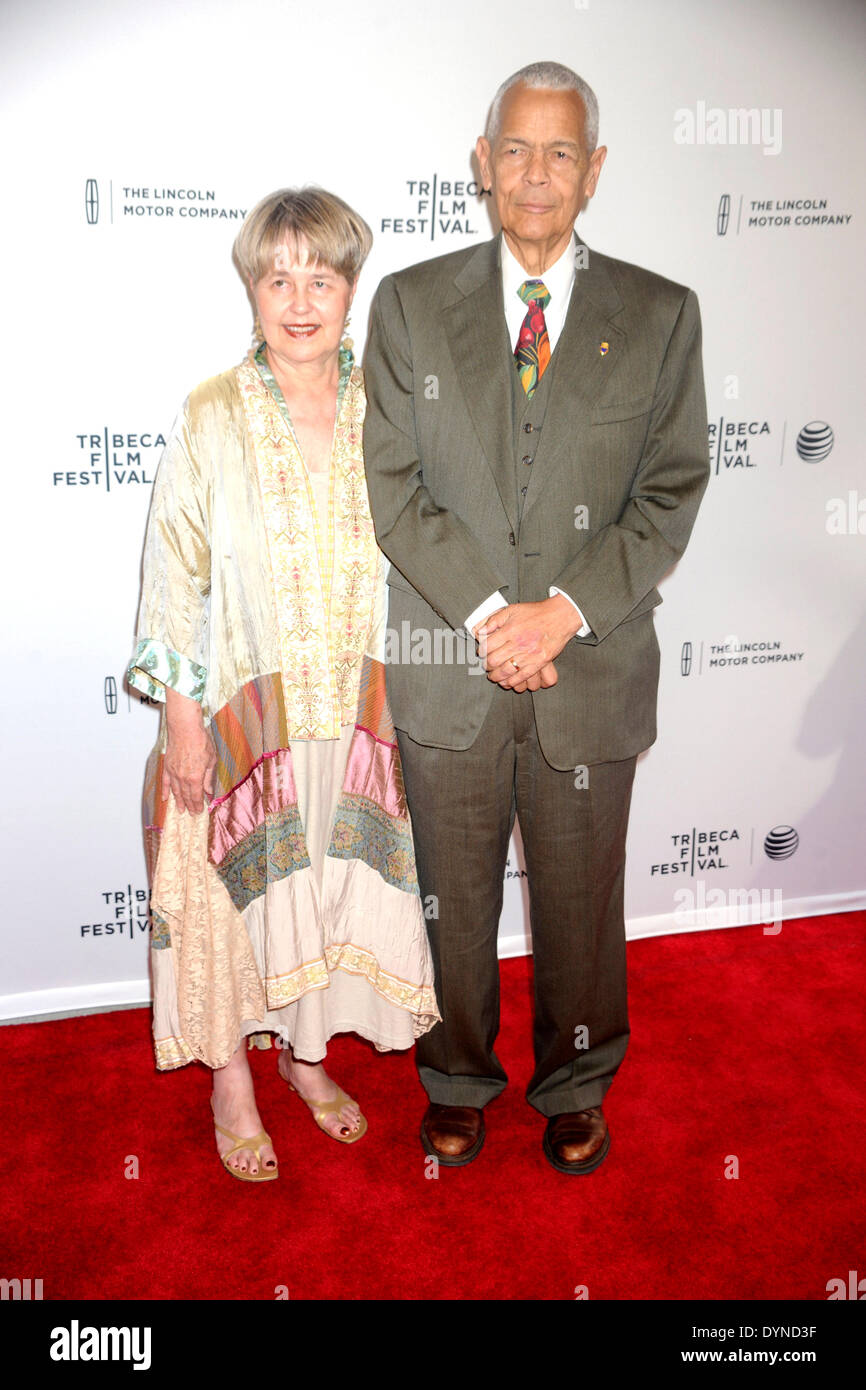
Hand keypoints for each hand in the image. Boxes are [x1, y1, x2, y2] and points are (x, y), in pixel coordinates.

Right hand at [162, 689, 216, 813]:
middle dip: (189, 806)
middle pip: (185, 796)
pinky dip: (165, 791)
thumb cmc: (200, 741)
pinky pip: (165, 782)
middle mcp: (183, 778)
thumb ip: (208, 777)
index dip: (197, 805)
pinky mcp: (167, 766)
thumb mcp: (211, 760)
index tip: (199, 812)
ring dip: (178, 801)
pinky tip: (165, 798)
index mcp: (195, 778)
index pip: (196, 796)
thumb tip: (208, 791)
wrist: (185, 729)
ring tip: (180, 810)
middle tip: (191, 814)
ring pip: (175, 791)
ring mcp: (173, 773)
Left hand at [476, 595, 580, 688]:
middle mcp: (518, 643)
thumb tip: (480, 631)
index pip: (488, 646)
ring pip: (506, 671)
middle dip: (487, 665)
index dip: (481, 652)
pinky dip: (512, 681)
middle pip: (494, 661)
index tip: (481, 653)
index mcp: (510, 630)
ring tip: (494, 676)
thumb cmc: (536, 613)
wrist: (560, 617)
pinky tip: (507, 681)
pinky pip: (522, 676)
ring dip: (496, 676)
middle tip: (487, 666)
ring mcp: (529, 654)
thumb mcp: (512, 609)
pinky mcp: (539, 662)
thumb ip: (494, 619)